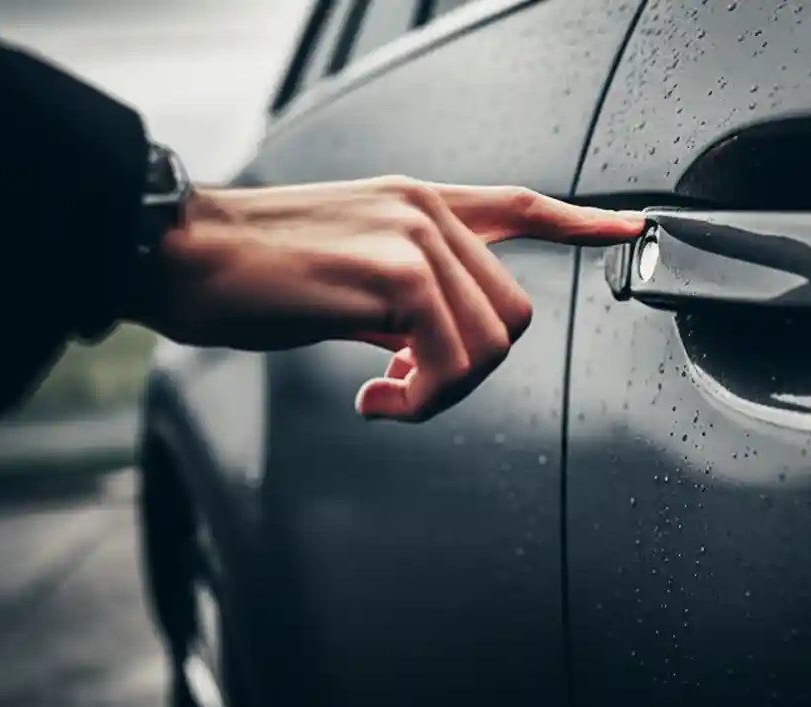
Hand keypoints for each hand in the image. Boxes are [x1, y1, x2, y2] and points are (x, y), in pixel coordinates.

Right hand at [133, 175, 642, 420]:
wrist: (180, 253)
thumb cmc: (248, 271)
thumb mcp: (342, 274)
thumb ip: (400, 302)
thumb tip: (422, 349)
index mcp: (417, 205)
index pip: (519, 205)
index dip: (580, 223)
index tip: (629, 229)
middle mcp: (426, 212)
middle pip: (511, 313)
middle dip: (469, 372)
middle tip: (405, 388)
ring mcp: (414, 238)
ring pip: (489, 343)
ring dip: (440, 392)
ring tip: (385, 393)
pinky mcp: (393, 274)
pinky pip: (449, 358)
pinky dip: (420, 397)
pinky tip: (373, 395)